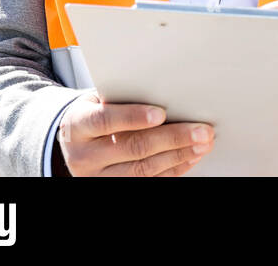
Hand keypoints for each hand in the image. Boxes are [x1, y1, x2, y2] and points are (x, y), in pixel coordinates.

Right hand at [56, 92, 213, 176]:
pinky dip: (173, 169)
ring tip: (203, 144)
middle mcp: (84, 155)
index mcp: (78, 125)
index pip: (104, 120)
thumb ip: (124, 98)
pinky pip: (147, 181)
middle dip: (172, 138)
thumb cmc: (96, 111)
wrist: (74, 140)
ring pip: (142, 169)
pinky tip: (190, 158)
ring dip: (179, 156)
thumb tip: (167, 92)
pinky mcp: (112, 186)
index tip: (160, 113)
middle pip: (132, 147)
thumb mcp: (100, 99)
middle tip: (201, 130)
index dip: (133, 117)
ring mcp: (97, 176)